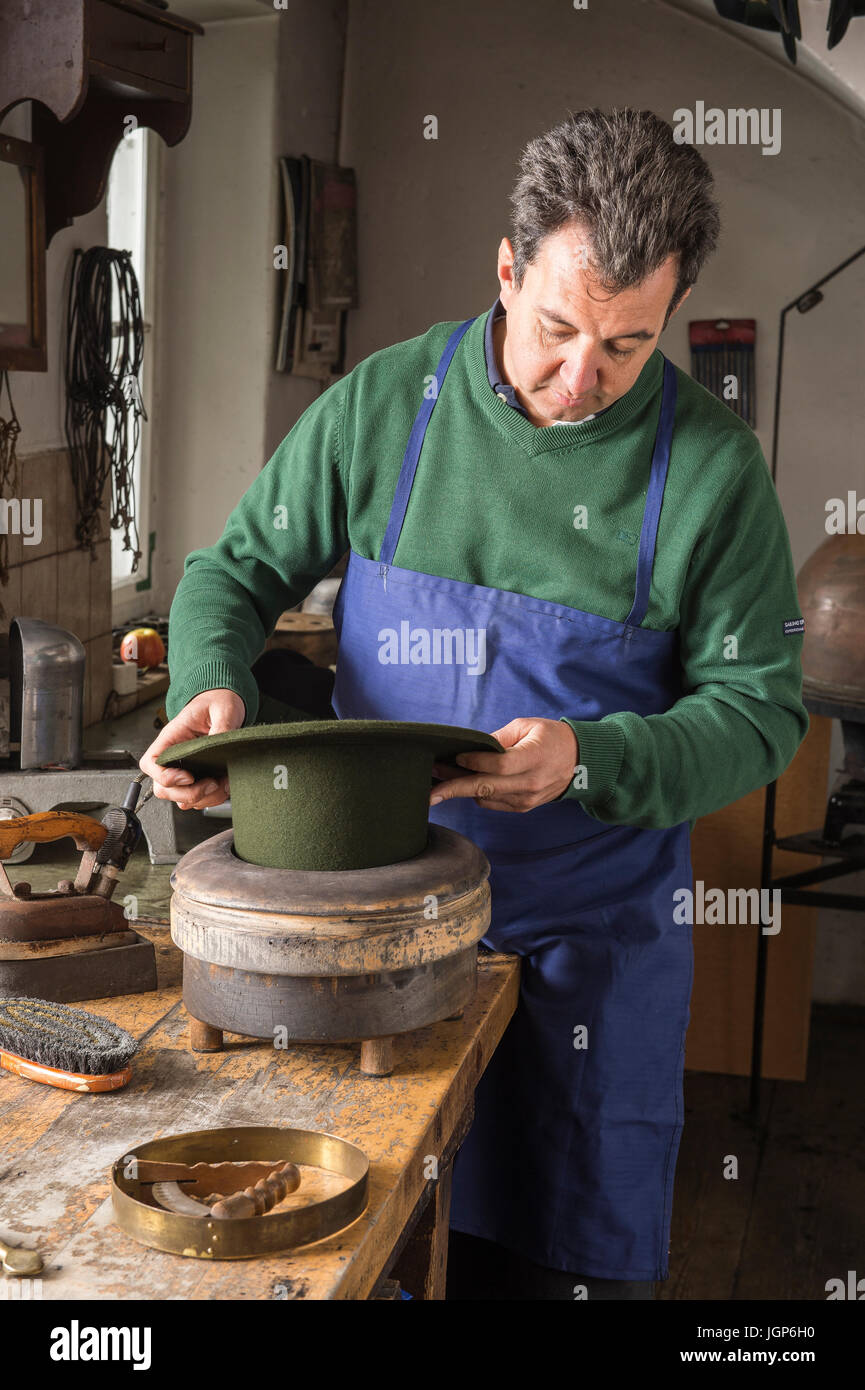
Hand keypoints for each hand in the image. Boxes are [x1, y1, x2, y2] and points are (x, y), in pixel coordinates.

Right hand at [139, 688, 244, 809]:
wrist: (225, 703)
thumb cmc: (217, 702)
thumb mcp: (223, 709)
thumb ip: (222, 726)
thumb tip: (221, 744)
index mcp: (172, 737)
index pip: (151, 763)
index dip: (164, 776)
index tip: (188, 777)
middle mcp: (174, 755)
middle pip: (162, 788)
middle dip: (187, 793)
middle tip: (211, 784)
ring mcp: (185, 767)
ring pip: (179, 797)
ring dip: (202, 798)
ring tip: (221, 785)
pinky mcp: (198, 775)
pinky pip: (196, 797)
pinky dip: (211, 798)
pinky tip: (224, 785)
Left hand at [430, 717, 578, 812]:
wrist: (581, 762)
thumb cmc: (552, 738)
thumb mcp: (527, 726)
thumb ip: (499, 738)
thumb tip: (471, 748)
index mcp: (535, 758)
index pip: (500, 765)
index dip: (475, 762)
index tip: (454, 757)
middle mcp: (531, 783)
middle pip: (486, 788)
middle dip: (453, 787)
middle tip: (429, 787)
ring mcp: (527, 799)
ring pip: (486, 798)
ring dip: (460, 790)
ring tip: (439, 778)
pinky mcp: (523, 807)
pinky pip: (492, 803)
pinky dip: (476, 794)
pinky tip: (462, 784)